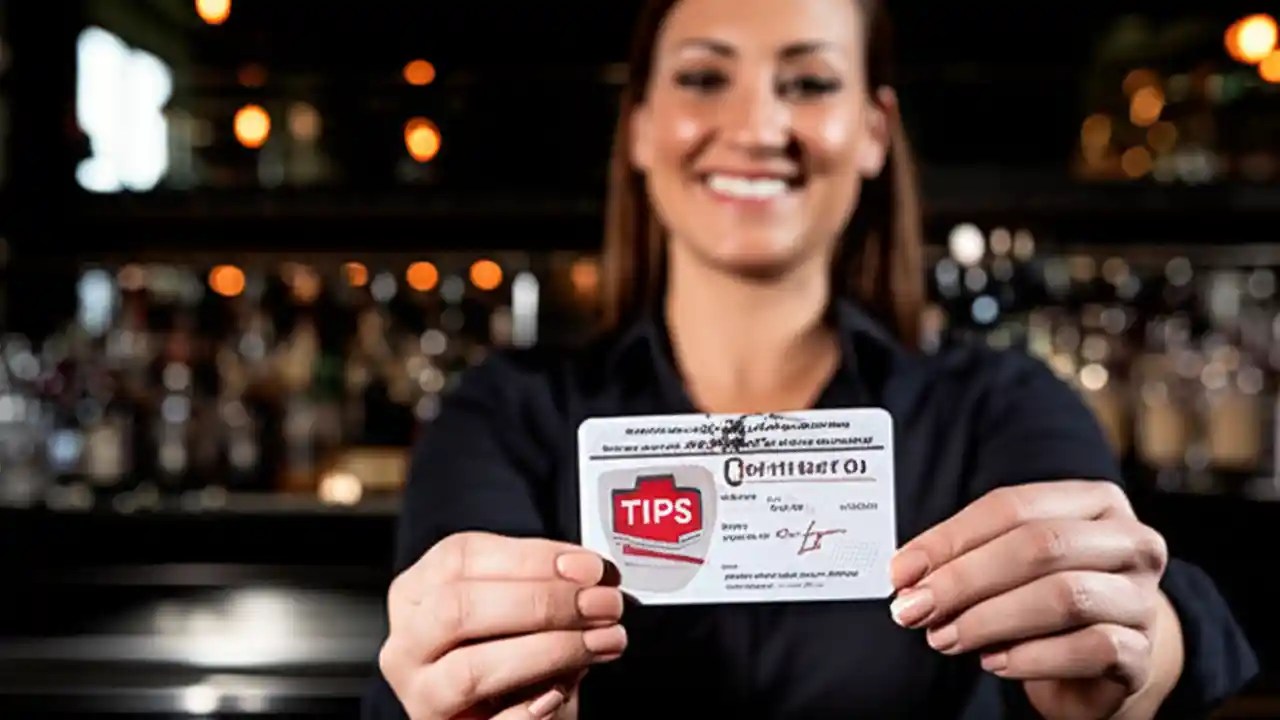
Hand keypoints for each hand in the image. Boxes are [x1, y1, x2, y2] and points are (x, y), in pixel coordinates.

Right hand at [379, 531, 626, 719]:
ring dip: (549, 651)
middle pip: (460, 606)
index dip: (531, 559)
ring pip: (470, 669)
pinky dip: (533, 709)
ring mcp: (421, 695)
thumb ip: (547, 585)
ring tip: (602, 642)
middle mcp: (409, 643)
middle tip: (602, 604)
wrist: (506, 712)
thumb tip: (593, 576)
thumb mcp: (520, 608)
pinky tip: (564, 691)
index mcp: (419, 592)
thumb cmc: (512, 652)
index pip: (461, 557)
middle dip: (543, 602)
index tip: (588, 568)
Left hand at [889, 481, 1169, 719]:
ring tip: (945, 637)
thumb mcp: (1006, 566)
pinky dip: (1031, 657)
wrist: (1102, 663)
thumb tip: (906, 573)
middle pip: (1040, 546)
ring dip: (991, 619)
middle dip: (965, 579)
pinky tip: (993, 662)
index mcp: (1092, 502)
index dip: (950, 538)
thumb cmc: (1043, 600)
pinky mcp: (1142, 654)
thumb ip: (963, 559)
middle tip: (915, 608)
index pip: (1011, 506)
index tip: (901, 571)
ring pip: (1065, 597)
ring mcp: (1142, 599)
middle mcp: (1129, 542)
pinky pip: (1090, 649)